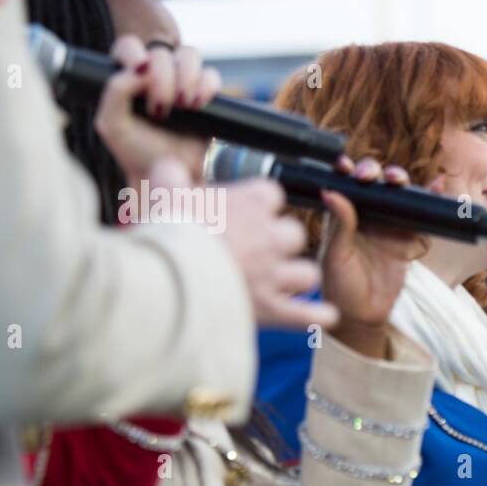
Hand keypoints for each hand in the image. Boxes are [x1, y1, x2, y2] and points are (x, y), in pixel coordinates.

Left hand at [94, 35, 221, 184]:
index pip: (129, 46)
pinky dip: (207, 87)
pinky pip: (212, 76)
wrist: (170, 176)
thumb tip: (141, 69)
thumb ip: (115, 92)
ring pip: (190, 55)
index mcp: (128, 77)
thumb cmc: (136, 152)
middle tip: (160, 110)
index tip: (139, 71)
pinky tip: (198, 106)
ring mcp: (182, 82)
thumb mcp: (111, 125)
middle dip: (163, 79)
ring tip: (183, 106)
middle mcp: (155, 75)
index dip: (135, 53)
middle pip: (162, 51)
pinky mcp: (205, 94)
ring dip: (187, 78)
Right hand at [160, 156, 336, 330]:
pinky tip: (323, 315)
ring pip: (308, 273)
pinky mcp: (271, 310)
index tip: (246, 210)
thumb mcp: (164, 192)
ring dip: (297, 276)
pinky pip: (307, 314)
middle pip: (294, 234)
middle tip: (260, 249)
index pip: (272, 194)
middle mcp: (269, 239)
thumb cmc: (166, 234)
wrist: (164, 279)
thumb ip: (172, 175)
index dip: (259, 203)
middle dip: (281, 241)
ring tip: (284, 281)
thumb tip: (170, 170)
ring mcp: (273, 276)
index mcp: (250, 206)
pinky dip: (316, 315)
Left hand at [320, 158, 431, 357]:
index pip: (345, 185)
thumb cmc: (340, 287)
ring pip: (397, 194)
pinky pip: (421, 215)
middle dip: (374, 172)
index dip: (346, 171)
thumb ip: (339, 224)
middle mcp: (366, 216)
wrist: (365, 316)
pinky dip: (431, 199)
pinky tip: (436, 185)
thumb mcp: (335, 256)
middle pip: (374, 183)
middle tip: (371, 176)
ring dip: (399, 181)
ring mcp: (388, 226)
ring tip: (398, 180)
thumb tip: (331, 191)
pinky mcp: (408, 239)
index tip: (345, 166)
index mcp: (343, 216)